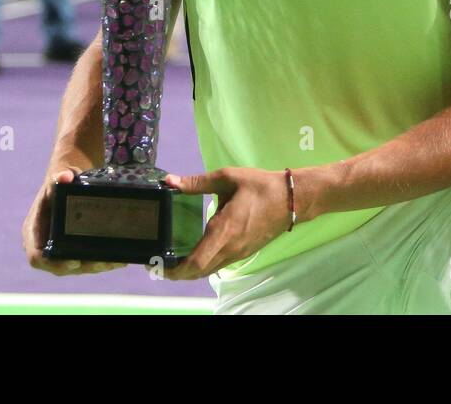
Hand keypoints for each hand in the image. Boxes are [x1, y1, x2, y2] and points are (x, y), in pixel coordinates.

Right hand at [22, 165, 128, 275]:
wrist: (69, 180)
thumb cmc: (60, 180)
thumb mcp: (58, 177)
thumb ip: (59, 177)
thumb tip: (65, 176)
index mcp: (34, 231)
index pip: (37, 256)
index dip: (53, 263)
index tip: (73, 261)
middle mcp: (44, 244)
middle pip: (59, 266)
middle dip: (81, 266)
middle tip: (100, 263)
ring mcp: (59, 249)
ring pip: (75, 267)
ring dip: (94, 267)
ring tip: (112, 262)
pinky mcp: (73, 250)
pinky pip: (85, 261)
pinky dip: (101, 262)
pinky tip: (118, 260)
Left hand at [161, 167, 291, 280]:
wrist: (292, 198)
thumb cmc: (260, 186)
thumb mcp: (227, 178)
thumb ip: (197, 182)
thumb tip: (170, 181)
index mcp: (223, 231)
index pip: (196, 262)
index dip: (175, 270)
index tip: (158, 266)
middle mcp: (230, 248)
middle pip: (199, 272)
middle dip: (178, 273)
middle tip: (159, 265)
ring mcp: (239, 253)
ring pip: (210, 270)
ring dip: (191, 271)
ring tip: (174, 261)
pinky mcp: (245, 252)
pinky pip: (219, 265)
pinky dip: (204, 266)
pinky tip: (196, 255)